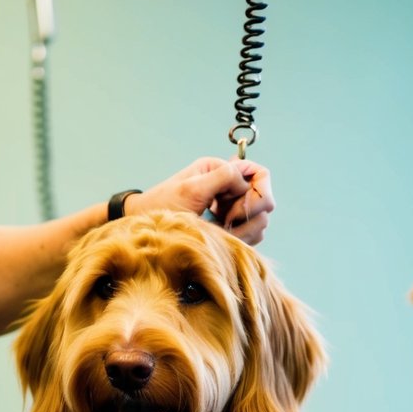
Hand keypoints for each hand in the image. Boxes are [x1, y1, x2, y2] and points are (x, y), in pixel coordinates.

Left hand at [128, 156, 274, 245]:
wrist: (147, 233)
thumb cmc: (162, 207)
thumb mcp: (191, 188)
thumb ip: (222, 177)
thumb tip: (246, 183)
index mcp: (221, 170)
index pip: (261, 175)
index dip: (256, 193)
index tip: (235, 208)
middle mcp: (229, 189)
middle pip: (265, 202)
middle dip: (247, 214)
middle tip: (223, 221)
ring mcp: (231, 211)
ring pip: (260, 223)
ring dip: (243, 231)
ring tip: (218, 231)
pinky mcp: (231, 231)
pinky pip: (252, 238)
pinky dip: (240, 241)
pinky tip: (220, 239)